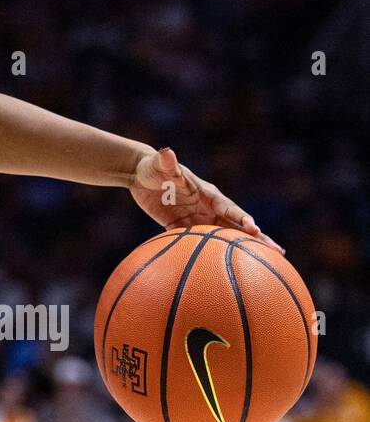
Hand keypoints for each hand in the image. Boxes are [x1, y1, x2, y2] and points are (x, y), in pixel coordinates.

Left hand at [129, 147, 283, 253]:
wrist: (141, 174)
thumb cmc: (153, 167)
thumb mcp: (159, 164)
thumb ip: (166, 162)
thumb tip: (167, 152)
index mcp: (207, 193)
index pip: (228, 207)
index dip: (240, 217)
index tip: (254, 229)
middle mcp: (207, 206)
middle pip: (236, 224)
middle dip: (258, 237)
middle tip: (279, 251)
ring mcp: (198, 217)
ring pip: (224, 236)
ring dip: (242, 249)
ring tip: (264, 263)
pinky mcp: (182, 226)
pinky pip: (200, 242)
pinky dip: (211, 255)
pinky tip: (222, 269)